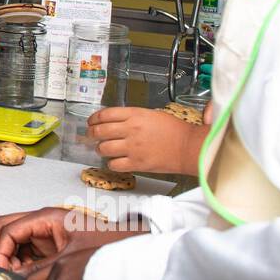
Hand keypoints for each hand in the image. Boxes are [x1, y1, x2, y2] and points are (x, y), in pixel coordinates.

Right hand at [0, 207, 144, 269]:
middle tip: (5, 272)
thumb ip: (40, 267)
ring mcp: (45, 232)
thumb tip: (17, 278)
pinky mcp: (50, 244)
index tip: (2, 270)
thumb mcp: (68, 259)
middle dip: (1, 249)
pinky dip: (21, 261)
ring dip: (10, 256)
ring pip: (14, 239)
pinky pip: (26, 249)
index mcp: (46, 218)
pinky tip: (28, 275)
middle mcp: (42, 221)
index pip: (9, 228)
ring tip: (18, 275)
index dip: (1, 250)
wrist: (126, 247)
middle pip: (6, 228)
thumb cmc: (104, 245)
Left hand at [86, 106, 205, 174]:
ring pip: (103, 148)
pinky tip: (116, 161)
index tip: (91, 122)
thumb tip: (114, 121)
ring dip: (100, 149)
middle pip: (99, 131)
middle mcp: (130, 130)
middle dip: (91, 134)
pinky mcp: (136, 163)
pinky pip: (114, 164)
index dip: (93, 119)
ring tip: (104, 149)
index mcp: (134, 115)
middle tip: (91, 136)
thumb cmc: (174, 130)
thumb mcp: (151, 114)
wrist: (188, 147)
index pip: (104, 114)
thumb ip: (131, 117)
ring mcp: (132, 147)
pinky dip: (111, 163)